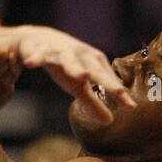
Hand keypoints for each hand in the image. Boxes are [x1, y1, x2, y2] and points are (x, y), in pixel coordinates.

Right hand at [9, 24, 130, 107]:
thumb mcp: (78, 85)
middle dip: (105, 80)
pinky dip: (36, 58)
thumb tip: (109, 121)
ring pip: (69, 61)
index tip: (131, 107)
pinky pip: (39, 55)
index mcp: (93, 61)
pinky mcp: (41, 49)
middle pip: (94, 69)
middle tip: (119, 92)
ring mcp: (61, 51)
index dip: (119, 92)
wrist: (38, 39)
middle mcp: (80, 54)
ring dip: (75, 67)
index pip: (108, 79)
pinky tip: (31, 64)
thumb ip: (93, 103)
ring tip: (83, 76)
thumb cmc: (64, 64)